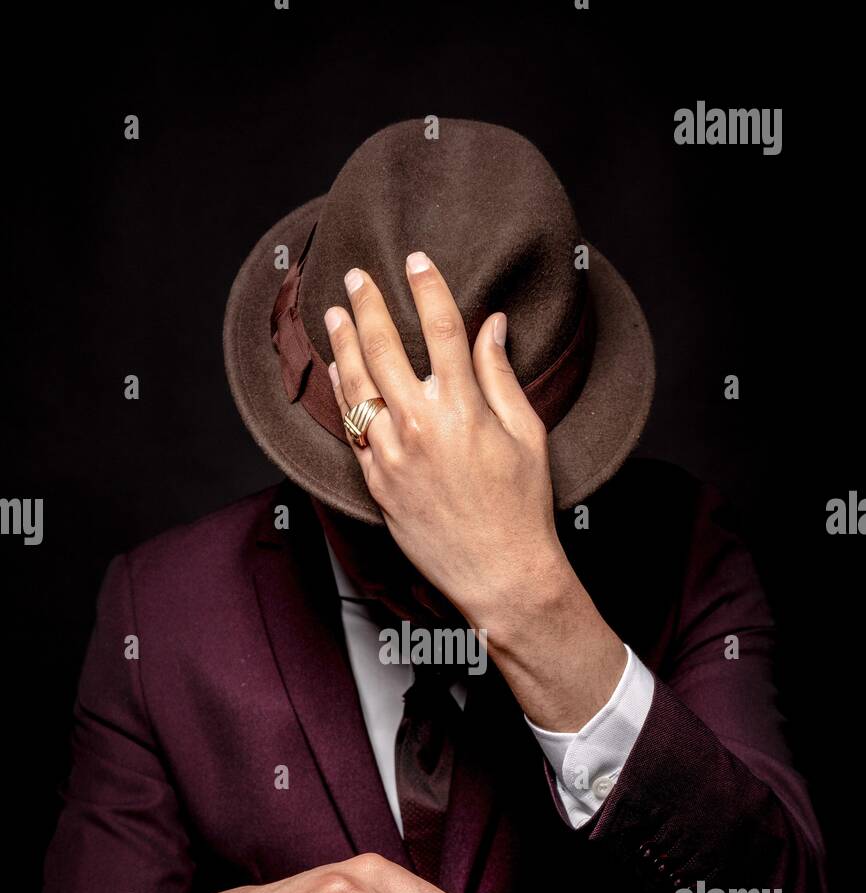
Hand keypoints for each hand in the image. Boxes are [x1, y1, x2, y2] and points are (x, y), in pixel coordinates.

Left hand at [324, 253, 568, 631]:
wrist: (499, 574)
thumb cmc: (521, 508)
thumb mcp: (526, 435)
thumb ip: (499, 376)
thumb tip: (490, 326)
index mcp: (463, 409)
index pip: (441, 329)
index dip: (427, 288)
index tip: (416, 260)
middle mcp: (420, 426)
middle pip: (385, 348)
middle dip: (368, 305)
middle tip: (357, 277)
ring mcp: (391, 456)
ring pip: (357, 386)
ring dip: (344, 343)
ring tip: (336, 314)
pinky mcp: (377, 483)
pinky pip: (351, 428)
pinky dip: (343, 394)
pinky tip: (339, 371)